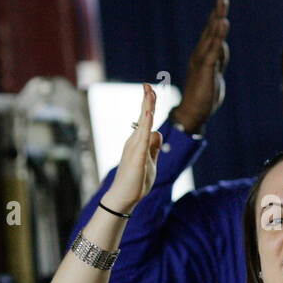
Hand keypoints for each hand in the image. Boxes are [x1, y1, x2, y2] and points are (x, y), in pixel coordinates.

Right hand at [104, 83, 161, 214]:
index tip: (150, 90)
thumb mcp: (151, 161)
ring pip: (143, 122)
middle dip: (147, 99)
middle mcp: (135, 140)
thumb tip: (158, 132)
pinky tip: (148, 114)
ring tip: (149, 91)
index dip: (149, 104)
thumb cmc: (136, 182)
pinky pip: (142, 137)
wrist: (124, 198)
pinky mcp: (137, 155)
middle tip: (148, 84)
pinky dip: (146, 124)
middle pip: (143, 116)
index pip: (146, 119)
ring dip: (147, 106)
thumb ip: (154, 147)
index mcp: (139, 142)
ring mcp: (135, 147)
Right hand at [173, 0, 230, 133]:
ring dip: (218, 18)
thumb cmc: (204, 95)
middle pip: (211, 26)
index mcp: (204, 54)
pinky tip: (222, 24)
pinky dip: (218, 36)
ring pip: (211, 34)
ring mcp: (202, 60)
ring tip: (223, 2)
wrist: (192, 113)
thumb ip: (219, 59)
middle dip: (218, 9)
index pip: (212, 30)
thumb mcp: (216, 73)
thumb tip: (222, 45)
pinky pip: (212, 49)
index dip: (218, 14)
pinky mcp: (205, 69)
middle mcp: (201, 53)